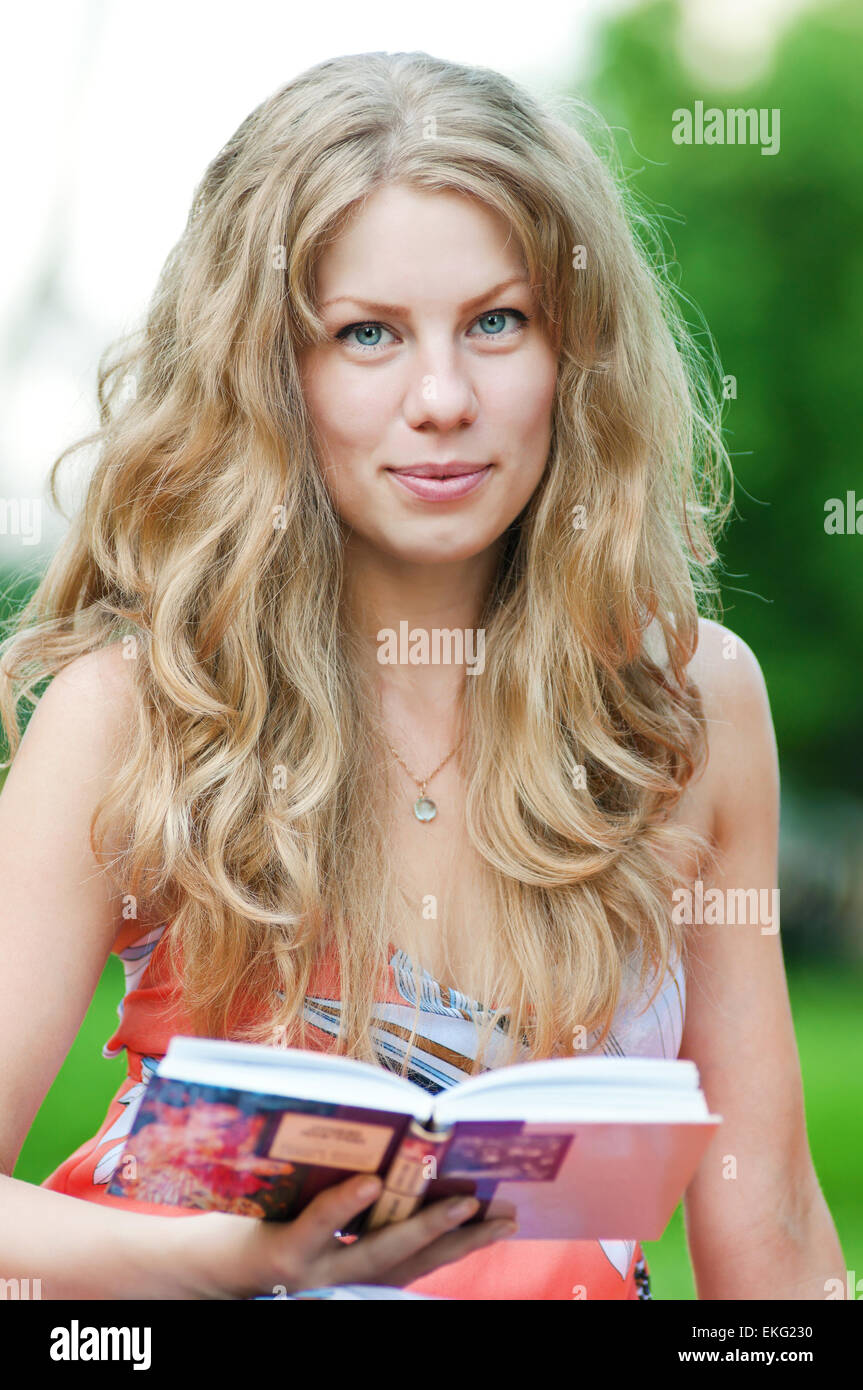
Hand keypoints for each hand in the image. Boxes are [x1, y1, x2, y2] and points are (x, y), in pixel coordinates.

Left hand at [169, 1173, 516, 1298]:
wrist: (200, 1263)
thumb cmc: (267, 1221)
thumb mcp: (319, 1209)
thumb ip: (359, 1189)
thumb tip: (405, 1137)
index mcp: (360, 1263)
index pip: (426, 1255)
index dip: (469, 1239)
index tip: (509, 1214)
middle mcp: (346, 1275)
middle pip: (416, 1257)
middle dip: (464, 1235)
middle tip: (505, 1212)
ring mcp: (317, 1269)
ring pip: (378, 1250)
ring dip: (422, 1225)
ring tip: (460, 1202)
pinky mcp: (283, 1256)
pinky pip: (319, 1226)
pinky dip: (346, 1205)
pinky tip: (370, 1183)